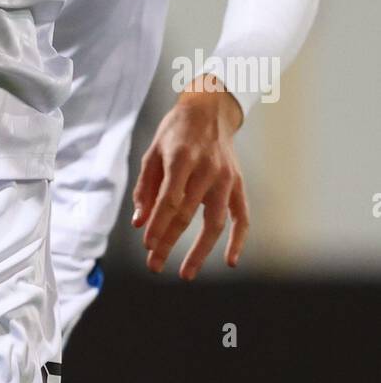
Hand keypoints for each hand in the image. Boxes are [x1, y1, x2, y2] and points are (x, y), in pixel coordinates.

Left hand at [131, 75, 249, 279]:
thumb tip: (139, 222)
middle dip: (168, 242)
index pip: (169, 200)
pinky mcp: (239, 184)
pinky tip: (229, 260)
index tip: (147, 246)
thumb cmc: (176, 132)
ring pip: (215, 222)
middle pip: (187, 214)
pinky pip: (242, 216)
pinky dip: (238, 240)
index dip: (158, 225)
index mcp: (182, 158)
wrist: (209, 110)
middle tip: (154, 265)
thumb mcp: (153, 152)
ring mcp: (226, 178)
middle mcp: (207, 169)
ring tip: (186, 273)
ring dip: (200, 251)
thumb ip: (146, 188)